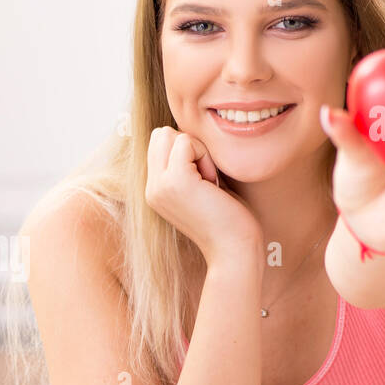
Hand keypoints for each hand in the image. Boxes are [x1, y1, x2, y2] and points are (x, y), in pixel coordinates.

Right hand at [144, 126, 262, 268]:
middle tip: (207, 177)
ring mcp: (159, 185)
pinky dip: (205, 156)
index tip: (204, 179)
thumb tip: (186, 135)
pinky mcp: (175, 182)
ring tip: (209, 183)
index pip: (158, 143)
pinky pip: (186, 142)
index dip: (186, 150)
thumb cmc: (228, 220)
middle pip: (160, 134)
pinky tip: (213, 184)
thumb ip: (187, 167)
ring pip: (172, 135)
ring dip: (198, 151)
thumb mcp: (200, 189)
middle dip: (189, 146)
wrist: (233, 250)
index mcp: (155, 190)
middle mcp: (151, 188)